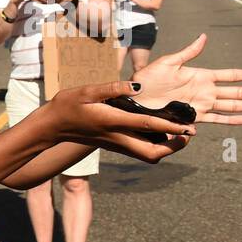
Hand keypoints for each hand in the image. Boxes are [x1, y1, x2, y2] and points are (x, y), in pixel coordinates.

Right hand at [47, 79, 194, 162]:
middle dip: (173, 147)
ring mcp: (115, 143)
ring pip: (146, 155)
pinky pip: (139, 151)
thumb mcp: (87, 90)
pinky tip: (160, 133)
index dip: (171, 127)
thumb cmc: (67, 105)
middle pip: (151, 153)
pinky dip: (154, 146)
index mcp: (112, 121)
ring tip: (178, 134)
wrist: (51, 125)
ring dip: (166, 149)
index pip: (148, 126)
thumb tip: (138, 85)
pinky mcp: (113, 144)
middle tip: (187, 134)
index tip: (190, 128)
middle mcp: (116, 137)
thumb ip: (113, 88)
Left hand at [130, 34, 241, 123]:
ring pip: (233, 106)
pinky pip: (216, 119)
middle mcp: (205, 91)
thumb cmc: (147, 79)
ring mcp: (201, 105)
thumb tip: (205, 37)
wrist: (133, 99)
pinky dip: (231, 120)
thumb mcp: (168, 63)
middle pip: (239, 93)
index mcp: (202, 76)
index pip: (232, 75)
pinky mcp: (192, 117)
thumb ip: (188, 53)